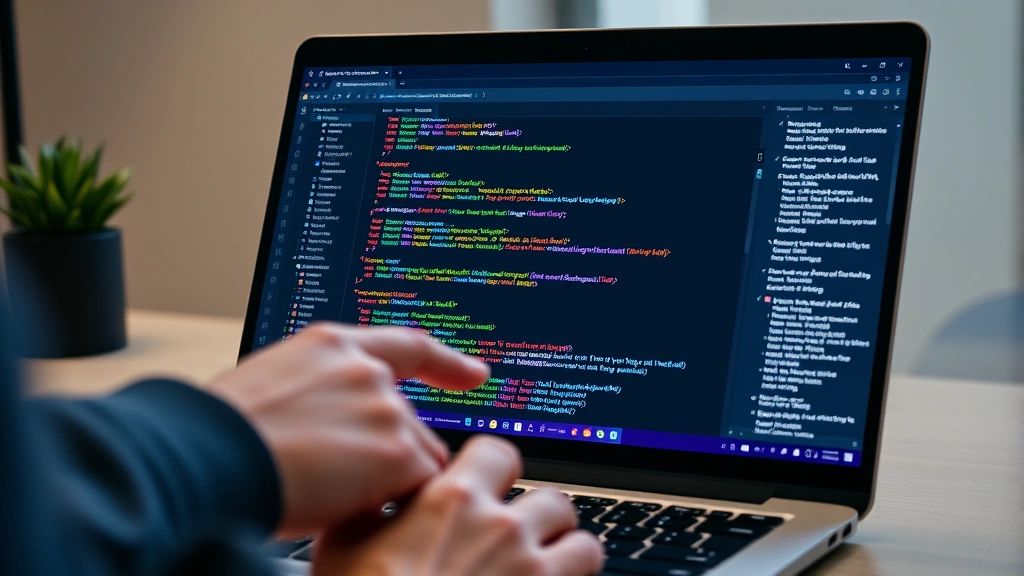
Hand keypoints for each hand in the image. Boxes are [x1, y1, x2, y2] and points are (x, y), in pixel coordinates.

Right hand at [207, 323, 489, 536]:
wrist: (207, 454)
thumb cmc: (217, 433)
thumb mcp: (269, 388)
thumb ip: (318, 394)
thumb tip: (330, 423)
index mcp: (331, 346)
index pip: (405, 347)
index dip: (445, 363)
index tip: (475, 374)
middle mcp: (366, 371)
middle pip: (409, 424)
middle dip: (389, 458)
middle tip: (338, 479)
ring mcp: (386, 408)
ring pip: (415, 460)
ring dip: (389, 484)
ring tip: (329, 492)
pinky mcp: (397, 451)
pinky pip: (416, 488)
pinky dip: (392, 505)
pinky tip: (348, 506)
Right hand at [313, 435, 603, 575]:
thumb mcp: (343, 545)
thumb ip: (369, 507)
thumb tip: (375, 489)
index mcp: (454, 501)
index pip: (501, 451)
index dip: (496, 467)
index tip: (487, 484)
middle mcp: (502, 531)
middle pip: (554, 498)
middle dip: (539, 516)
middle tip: (516, 537)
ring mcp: (531, 574)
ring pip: (585, 545)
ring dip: (567, 554)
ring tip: (543, 568)